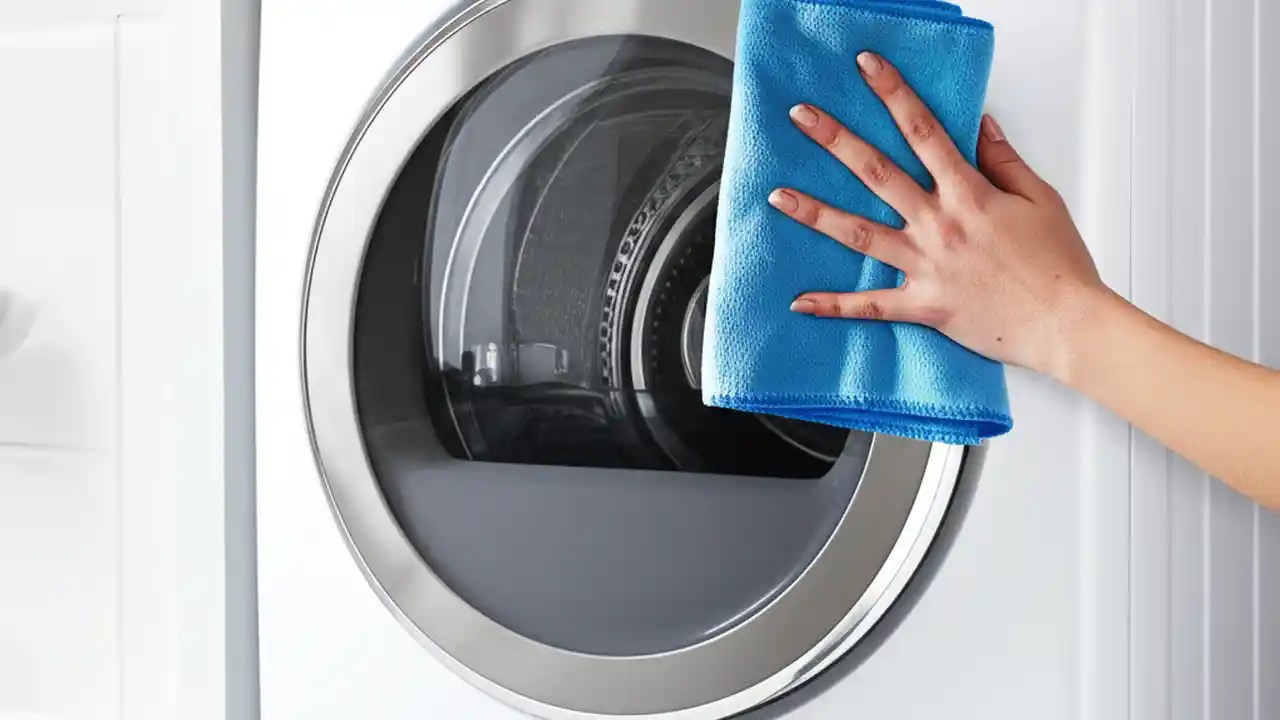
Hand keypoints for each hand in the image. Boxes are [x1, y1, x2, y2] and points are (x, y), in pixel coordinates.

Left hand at [771, 51, 1107, 378]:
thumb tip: (979, 126)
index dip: (893, 93)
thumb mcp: (1039, 198)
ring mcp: (926, 266)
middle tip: (802, 117)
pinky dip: (833, 306)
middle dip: (836, 139)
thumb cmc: (1058, 265)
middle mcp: (940, 225)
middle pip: (877, 172)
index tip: (867, 67)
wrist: (1066, 323)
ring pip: (859, 234)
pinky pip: (870, 306)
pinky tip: (799, 301)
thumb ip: (1003, 160)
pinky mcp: (923, 306)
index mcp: (969, 195)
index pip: (923, 130)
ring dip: (816, 213)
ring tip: (778, 196)